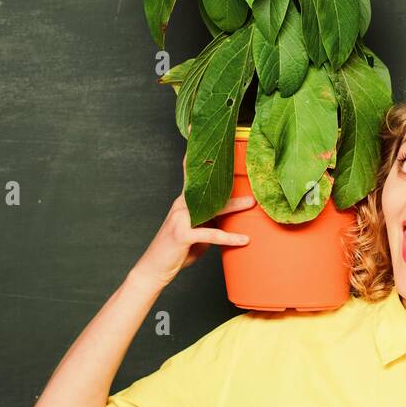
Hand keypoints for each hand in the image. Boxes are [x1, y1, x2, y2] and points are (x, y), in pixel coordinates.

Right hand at [129, 156, 257, 289]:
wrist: (153, 271)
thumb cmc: (175, 253)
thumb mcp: (195, 236)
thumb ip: (209, 224)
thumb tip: (227, 221)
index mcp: (183, 203)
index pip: (190, 176)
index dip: (195, 158)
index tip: (198, 135)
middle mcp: (180, 206)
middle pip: (209, 191)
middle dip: (229, 185)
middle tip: (250, 182)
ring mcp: (180, 219)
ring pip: (213, 209)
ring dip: (234, 206)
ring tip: (252, 204)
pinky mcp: (182, 234)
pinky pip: (211, 234)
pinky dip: (230, 238)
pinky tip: (244, 240)